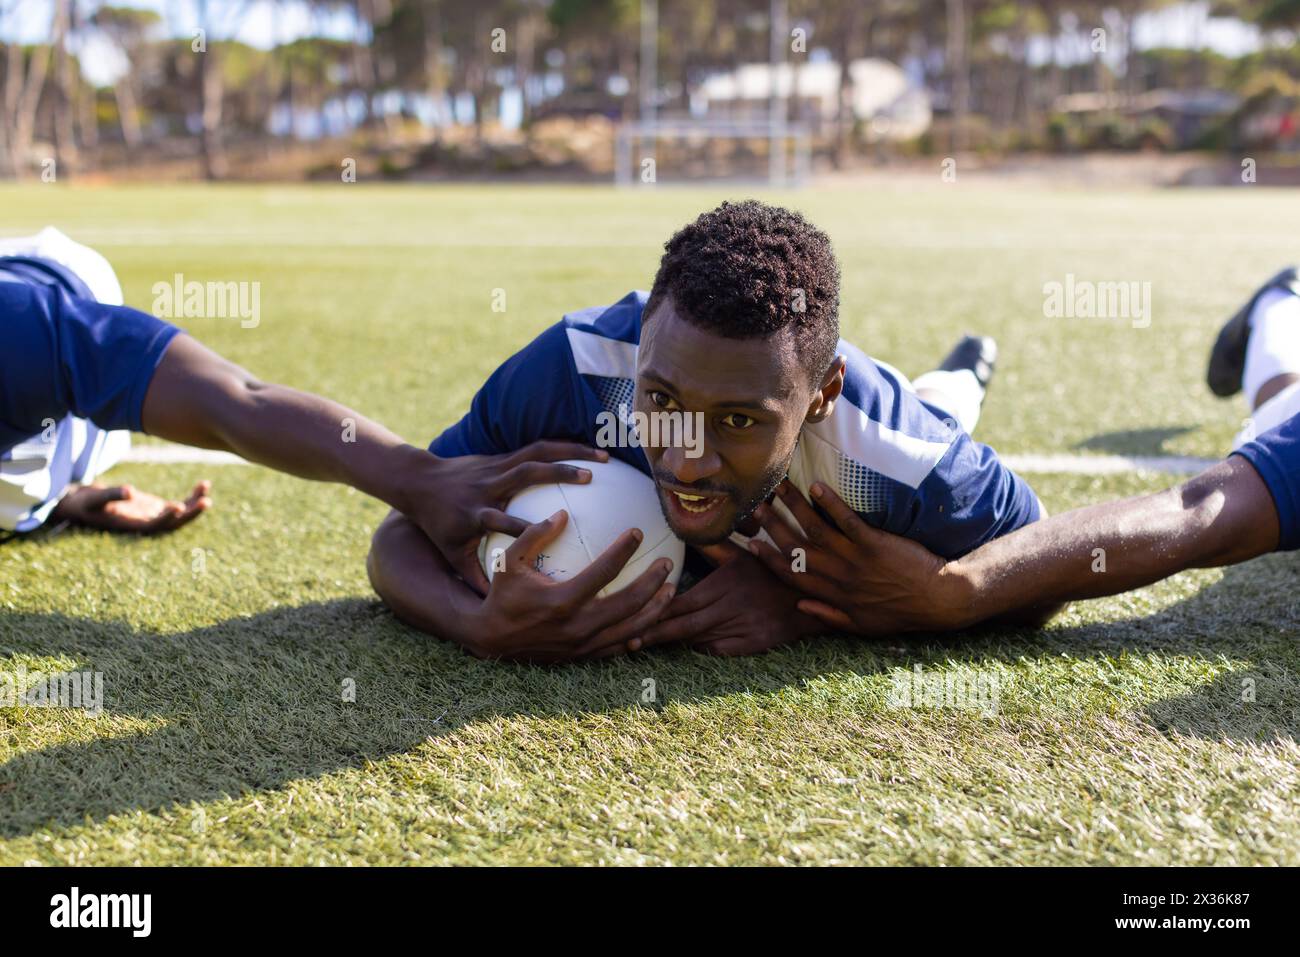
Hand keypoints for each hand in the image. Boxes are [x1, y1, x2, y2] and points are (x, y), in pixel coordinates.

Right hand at [51, 481, 211, 533]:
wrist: (84, 505)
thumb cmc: (86, 503)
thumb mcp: (94, 498)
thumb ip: (111, 495)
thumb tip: (130, 491)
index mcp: (132, 526)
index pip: (154, 525)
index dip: (166, 518)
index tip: (178, 506)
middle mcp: (146, 524)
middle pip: (173, 523)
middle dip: (189, 514)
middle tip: (205, 502)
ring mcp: (153, 517)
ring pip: (180, 514)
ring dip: (195, 503)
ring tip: (206, 487)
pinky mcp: (157, 509)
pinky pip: (179, 505)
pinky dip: (192, 497)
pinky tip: (204, 485)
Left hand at [402, 441, 610, 595]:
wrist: (420, 484)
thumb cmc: (441, 526)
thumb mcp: (454, 554)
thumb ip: (476, 578)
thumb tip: (499, 609)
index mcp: (477, 515)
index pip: (505, 521)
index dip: (531, 526)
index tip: (562, 527)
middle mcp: (489, 487)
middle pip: (525, 475)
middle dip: (558, 473)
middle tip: (591, 477)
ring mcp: (496, 468)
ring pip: (536, 454)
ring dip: (571, 452)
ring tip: (605, 457)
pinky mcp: (501, 456)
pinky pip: (537, 448)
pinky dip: (565, 446)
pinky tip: (592, 449)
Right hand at [462, 509, 676, 662]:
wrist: (491, 640)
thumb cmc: (502, 594)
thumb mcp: (510, 561)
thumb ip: (535, 535)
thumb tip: (563, 513)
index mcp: (562, 601)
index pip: (604, 571)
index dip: (624, 550)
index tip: (637, 532)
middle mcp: (577, 626)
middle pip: (628, 603)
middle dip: (653, 582)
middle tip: (667, 563)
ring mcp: (583, 645)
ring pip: (631, 628)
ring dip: (655, 609)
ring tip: (670, 589)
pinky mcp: (584, 656)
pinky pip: (619, 646)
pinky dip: (639, 632)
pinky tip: (651, 618)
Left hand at [634, 541, 822, 655]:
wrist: (813, 594)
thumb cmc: (773, 569)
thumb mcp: (744, 553)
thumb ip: (714, 547)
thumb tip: (688, 532)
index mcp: (725, 581)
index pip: (682, 600)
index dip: (655, 611)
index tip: (631, 617)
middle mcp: (731, 605)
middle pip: (684, 624)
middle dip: (654, 633)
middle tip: (626, 641)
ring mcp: (742, 626)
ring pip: (699, 638)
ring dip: (672, 643)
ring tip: (644, 646)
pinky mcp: (752, 643)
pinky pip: (719, 649)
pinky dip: (700, 649)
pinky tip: (683, 649)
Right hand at [747, 480, 968, 635]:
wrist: (937, 600)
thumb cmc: (901, 613)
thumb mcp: (861, 626)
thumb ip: (827, 615)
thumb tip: (800, 605)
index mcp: (833, 596)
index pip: (792, 575)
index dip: (769, 559)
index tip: (751, 543)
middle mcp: (838, 577)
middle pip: (796, 548)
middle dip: (773, 525)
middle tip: (755, 506)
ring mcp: (855, 559)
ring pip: (816, 530)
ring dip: (795, 506)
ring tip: (779, 486)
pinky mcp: (874, 543)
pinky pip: (847, 520)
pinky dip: (830, 503)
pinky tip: (816, 487)